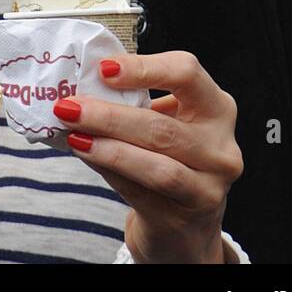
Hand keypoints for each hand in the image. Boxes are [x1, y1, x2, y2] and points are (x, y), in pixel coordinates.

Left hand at [54, 50, 243, 262]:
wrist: (186, 223)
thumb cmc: (171, 155)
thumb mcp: (167, 120)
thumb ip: (137, 100)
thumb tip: (86, 84)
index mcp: (217, 108)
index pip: (186, 73)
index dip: (144, 68)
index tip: (103, 69)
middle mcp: (220, 148)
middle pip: (162, 127)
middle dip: (110, 116)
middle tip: (70, 107)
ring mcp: (207, 189)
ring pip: (155, 165)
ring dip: (107, 148)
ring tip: (74, 136)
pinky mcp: (183, 220)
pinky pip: (140, 192)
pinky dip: (109, 170)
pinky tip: (87, 155)